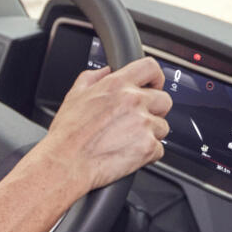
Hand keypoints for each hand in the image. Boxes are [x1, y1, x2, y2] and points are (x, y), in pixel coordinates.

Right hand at [29, 57, 170, 195]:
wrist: (67, 163)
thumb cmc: (68, 134)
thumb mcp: (74, 95)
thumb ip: (91, 78)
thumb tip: (104, 72)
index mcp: (118, 85)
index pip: (151, 68)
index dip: (155, 78)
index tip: (153, 86)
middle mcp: (134, 101)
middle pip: (164, 100)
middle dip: (155, 111)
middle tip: (139, 120)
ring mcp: (144, 124)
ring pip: (162, 127)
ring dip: (151, 134)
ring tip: (128, 140)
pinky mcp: (148, 147)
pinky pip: (159, 148)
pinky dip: (148, 153)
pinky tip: (129, 153)